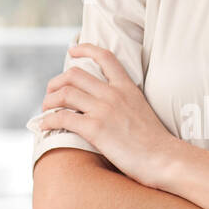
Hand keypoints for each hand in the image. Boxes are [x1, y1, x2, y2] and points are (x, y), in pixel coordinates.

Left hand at [36, 44, 177, 186]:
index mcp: (127, 87)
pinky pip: (63, 118)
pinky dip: (48, 120)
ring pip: (65, 93)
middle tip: (50, 92)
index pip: (105, 57)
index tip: (72, 51)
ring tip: (45, 109)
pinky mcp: (95, 129)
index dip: (85, 49)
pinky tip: (44, 125)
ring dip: (49, 100)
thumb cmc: (156, 143)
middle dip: (56, 82)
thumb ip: (125, 102)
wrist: (165, 159)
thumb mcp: (142, 110)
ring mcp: (104, 110)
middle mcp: (114, 94)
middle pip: (74, 74)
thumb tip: (107, 107)